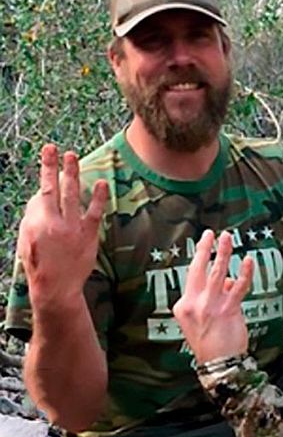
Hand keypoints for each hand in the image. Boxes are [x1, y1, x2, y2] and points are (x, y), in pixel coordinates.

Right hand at [16, 144, 108, 309]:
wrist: (56, 287)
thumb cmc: (39, 264)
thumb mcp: (26, 240)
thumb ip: (32, 218)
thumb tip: (39, 198)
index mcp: (36, 222)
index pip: (41, 192)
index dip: (44, 174)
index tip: (47, 158)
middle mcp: (54, 222)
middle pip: (53, 188)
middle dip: (54, 166)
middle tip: (56, 149)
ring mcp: (72, 227)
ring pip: (72, 195)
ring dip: (73, 174)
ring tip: (73, 157)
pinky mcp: (88, 235)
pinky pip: (94, 211)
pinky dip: (98, 197)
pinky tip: (101, 182)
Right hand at [173, 230, 254, 364]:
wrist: (218, 365)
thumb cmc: (211, 343)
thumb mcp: (202, 319)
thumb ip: (213, 297)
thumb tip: (226, 280)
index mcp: (183, 306)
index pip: (191, 278)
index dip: (201, 262)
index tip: (205, 245)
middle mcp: (193, 304)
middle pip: (197, 270)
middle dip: (203, 248)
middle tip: (210, 233)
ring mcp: (210, 307)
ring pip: (216, 273)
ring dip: (222, 253)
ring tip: (227, 237)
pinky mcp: (228, 311)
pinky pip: (238, 287)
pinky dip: (244, 273)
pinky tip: (248, 261)